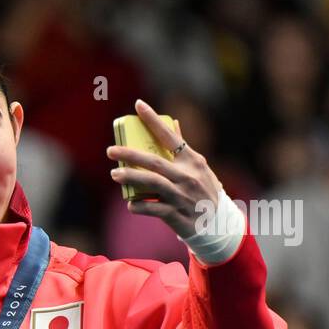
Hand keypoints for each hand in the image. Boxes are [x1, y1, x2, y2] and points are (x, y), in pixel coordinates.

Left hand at [106, 99, 223, 240]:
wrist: (217, 223)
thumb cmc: (203, 190)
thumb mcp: (199, 167)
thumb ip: (183, 148)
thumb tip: (173, 123)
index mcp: (192, 161)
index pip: (171, 136)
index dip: (154, 120)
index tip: (138, 105)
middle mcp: (188, 176)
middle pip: (155, 161)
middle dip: (131, 155)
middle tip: (110, 150)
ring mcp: (182, 196)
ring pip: (153, 184)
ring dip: (131, 178)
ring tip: (115, 173)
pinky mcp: (176, 214)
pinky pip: (153, 209)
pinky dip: (139, 206)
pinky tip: (130, 204)